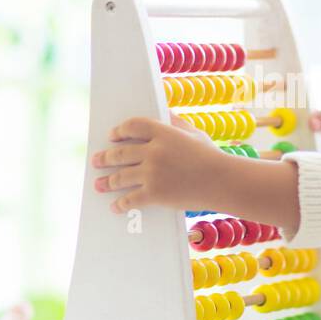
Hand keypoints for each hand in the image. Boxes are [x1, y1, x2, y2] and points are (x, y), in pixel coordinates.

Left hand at [90, 113, 222, 213]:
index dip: (119, 130)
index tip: (112, 136)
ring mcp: (152, 173)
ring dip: (107, 181)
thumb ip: (176, 122)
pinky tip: (115, 206)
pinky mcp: (155, 194)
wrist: (223, 182)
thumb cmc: (212, 157)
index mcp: (163, 133)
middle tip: (97, 161)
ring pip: (121, 176)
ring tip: (99, 184)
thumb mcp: (195, 133)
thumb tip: (164, 113)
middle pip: (120, 152)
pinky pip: (131, 199)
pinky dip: (121, 204)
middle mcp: (153, 151)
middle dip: (105, 157)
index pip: (132, 126)